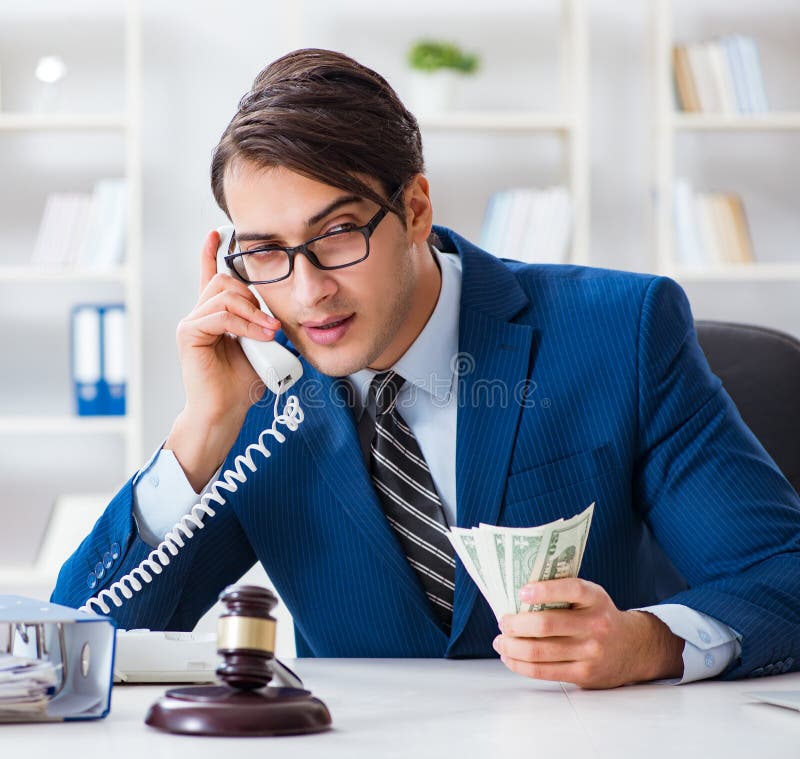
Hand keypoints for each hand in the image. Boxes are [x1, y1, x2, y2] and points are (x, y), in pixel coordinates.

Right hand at [166, 230, 281, 490]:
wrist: (226, 410)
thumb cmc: (243, 383)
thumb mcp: (260, 345)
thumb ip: (261, 323)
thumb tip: (277, 311)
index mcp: (216, 316)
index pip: (211, 277)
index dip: (211, 253)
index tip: (217, 233)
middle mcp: (200, 315)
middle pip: (226, 282)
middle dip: (253, 297)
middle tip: (271, 324)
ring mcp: (192, 323)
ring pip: (224, 296)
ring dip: (253, 313)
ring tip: (269, 332)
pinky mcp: (189, 334)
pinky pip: (220, 315)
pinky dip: (243, 324)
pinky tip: (258, 336)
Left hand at [492, 578, 684, 688]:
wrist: (633, 648)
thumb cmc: (598, 616)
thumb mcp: (591, 598)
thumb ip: (563, 593)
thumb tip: (516, 595)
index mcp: (596, 599)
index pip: (571, 589)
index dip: (544, 590)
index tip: (521, 591)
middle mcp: (595, 625)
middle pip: (546, 625)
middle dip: (515, 623)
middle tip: (502, 621)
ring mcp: (590, 652)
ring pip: (539, 651)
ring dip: (511, 646)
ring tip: (500, 640)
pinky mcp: (583, 674)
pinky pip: (543, 671)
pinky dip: (520, 664)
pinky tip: (509, 656)